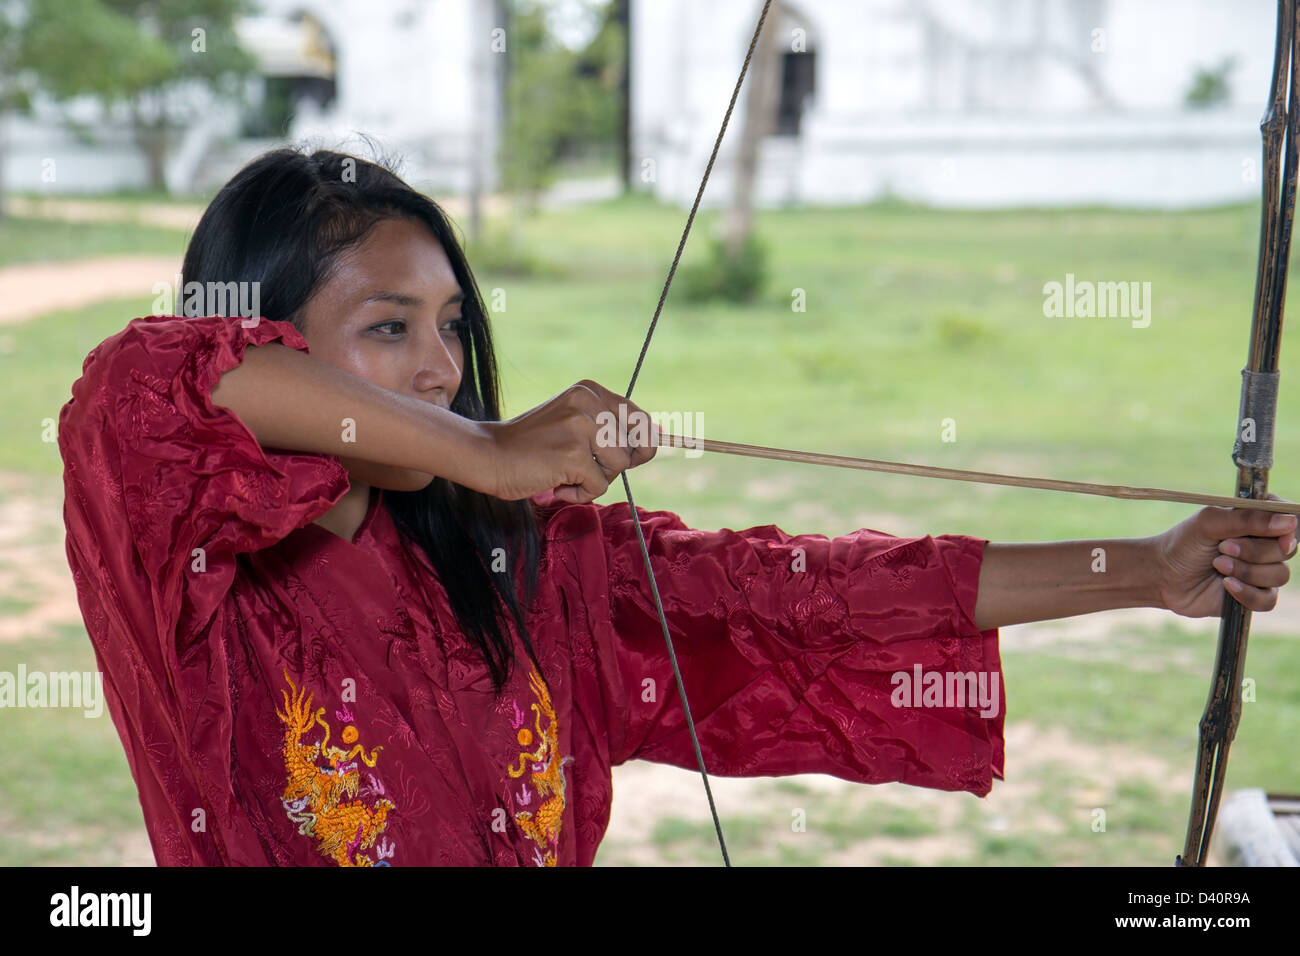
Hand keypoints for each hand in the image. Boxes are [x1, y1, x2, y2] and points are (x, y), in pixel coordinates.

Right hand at [479, 380, 657, 502]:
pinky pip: (599, 486)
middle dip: (612, 465)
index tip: (620, 456)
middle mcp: (588, 402)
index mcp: (590, 391)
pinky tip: (556, 485)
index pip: (640, 419)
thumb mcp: (573, 424)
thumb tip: (658, 440)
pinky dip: (579, 494)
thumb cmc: (532, 447)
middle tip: (582, 466)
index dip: (640, 445)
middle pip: (633, 447)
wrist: (489, 455)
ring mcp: (581, 427)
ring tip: (566, 473)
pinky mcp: (573, 454)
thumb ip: (611, 430)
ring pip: (619, 467)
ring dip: (595, 480)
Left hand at [1153, 497, 1296, 616]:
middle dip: (1254, 551)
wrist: (1162, 575)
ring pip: (1280, 575)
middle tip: (1222, 548)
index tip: (1278, 532)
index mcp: (1256, 520)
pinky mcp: (1253, 596)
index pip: (1291, 519)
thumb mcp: (1210, 522)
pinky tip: (1225, 585)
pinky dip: (1246, 593)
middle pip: (1287, 550)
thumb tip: (1289, 522)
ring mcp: (1260, 571)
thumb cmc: (1183, 543)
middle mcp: (1263, 545)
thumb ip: (1247, 519)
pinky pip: (1268, 599)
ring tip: (1217, 565)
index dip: (1288, 527)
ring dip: (1247, 571)